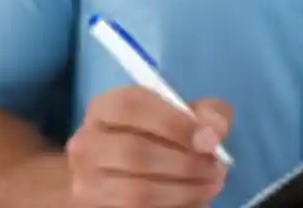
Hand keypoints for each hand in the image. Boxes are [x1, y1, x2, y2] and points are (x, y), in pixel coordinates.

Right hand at [66, 85, 232, 206]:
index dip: (174, 122)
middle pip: (134, 152)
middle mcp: (86, 144)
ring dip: (182, 191)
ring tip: (209, 186)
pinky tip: (192, 200)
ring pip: (136, 191)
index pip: (131, 106)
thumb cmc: (157, 137)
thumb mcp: (183, 116)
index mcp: (104, 108)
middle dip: (184, 162)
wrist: (118, 173)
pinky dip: (173, 207)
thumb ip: (205, 114)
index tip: (209, 138)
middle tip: (216, 168)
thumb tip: (213, 132)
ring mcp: (86, 181)